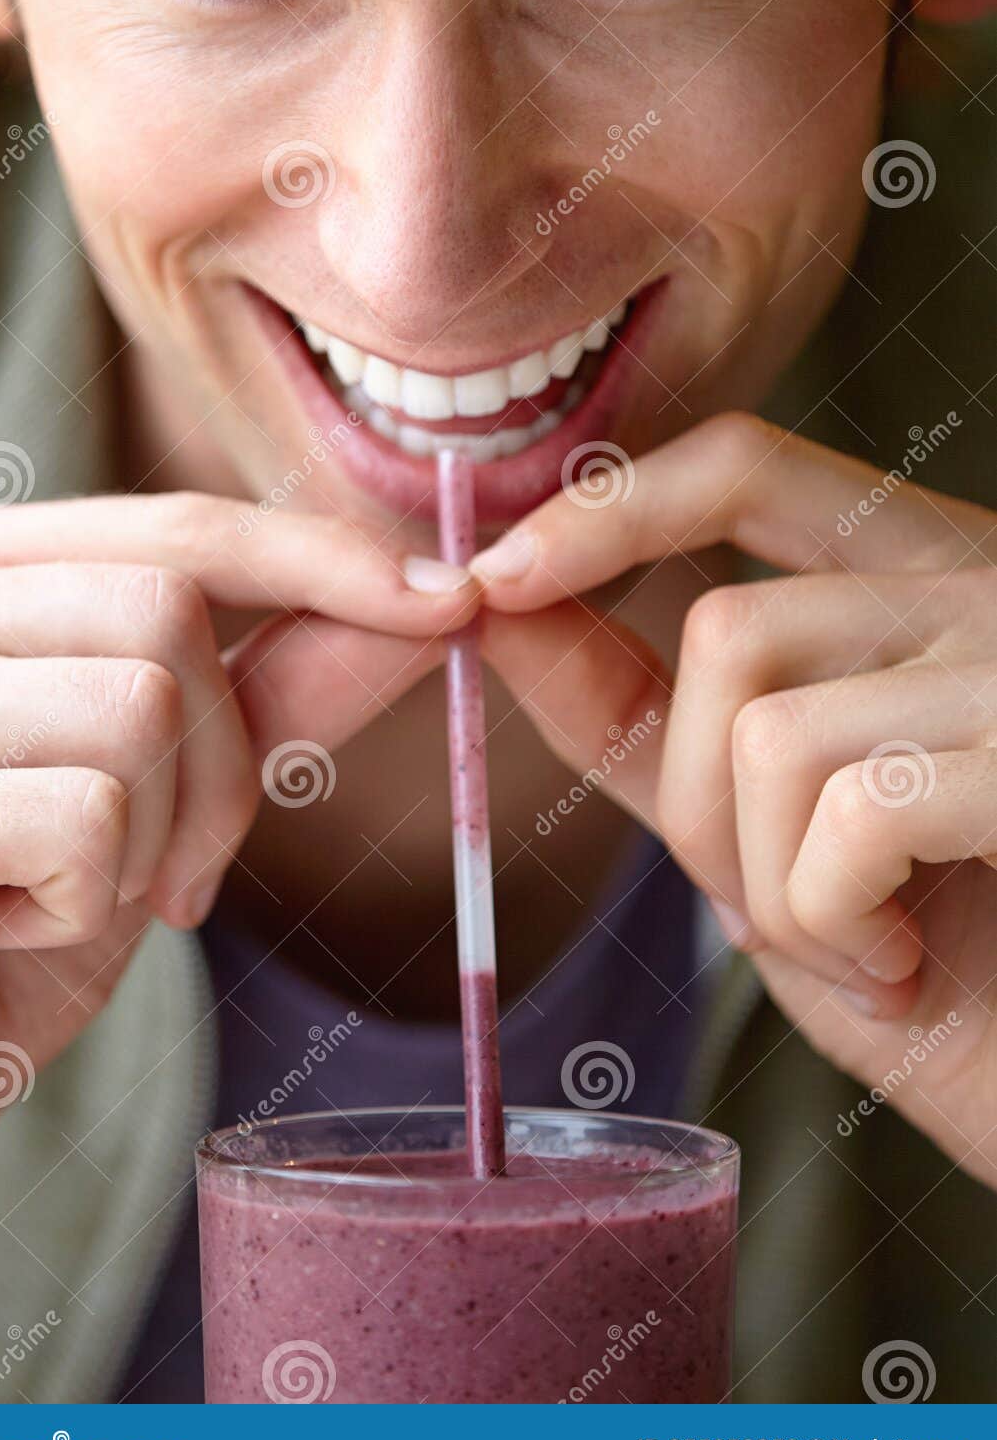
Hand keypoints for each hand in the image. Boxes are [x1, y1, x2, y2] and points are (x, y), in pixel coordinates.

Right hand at [0, 492, 471, 1260]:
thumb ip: (268, 694)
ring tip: (52, 898)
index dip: (320, 560)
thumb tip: (422, 611)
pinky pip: (87, 815)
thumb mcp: (151, 800)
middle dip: (219, 764)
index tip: (448, 599)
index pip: (177, 529)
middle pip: (169, 612)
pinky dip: (81, 903)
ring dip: (149, 840)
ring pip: (139, 705)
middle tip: (165, 879)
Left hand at [474, 414, 996, 1185]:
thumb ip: (650, 719)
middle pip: (728, 633)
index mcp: (917, 584)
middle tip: (768, 915)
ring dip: (767, 891)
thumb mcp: (766, 826)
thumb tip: (499, 612)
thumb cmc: (944, 965)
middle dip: (696, 809)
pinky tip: (905, 967)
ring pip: (770, 731)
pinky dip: (835, 923)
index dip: (605, 514)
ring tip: (860, 954)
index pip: (743, 472)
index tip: (490, 584)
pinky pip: (852, 810)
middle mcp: (979, 588)